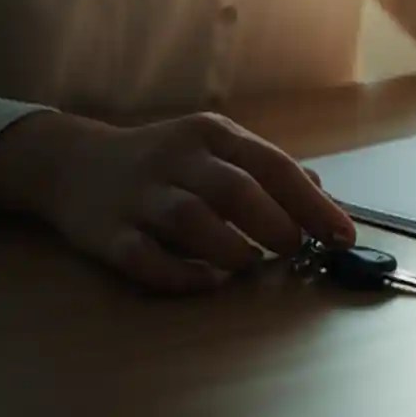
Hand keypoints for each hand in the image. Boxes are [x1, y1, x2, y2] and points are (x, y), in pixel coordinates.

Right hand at [0, 111, 355, 292]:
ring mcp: (139, 195)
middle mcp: (176, 158)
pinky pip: (145, 258)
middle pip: (235, 190)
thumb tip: (323, 197)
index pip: (273, 167)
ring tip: (251, 263)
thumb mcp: (218, 150)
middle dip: (276, 224)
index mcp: (212, 134)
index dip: (313, 204)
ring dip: (232, 249)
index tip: (343, 236)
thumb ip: (270, 172)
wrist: (71, 163)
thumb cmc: (167, 162)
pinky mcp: (107, 233)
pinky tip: (208, 281)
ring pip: (191, 220)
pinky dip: (181, 275)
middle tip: (293, 249)